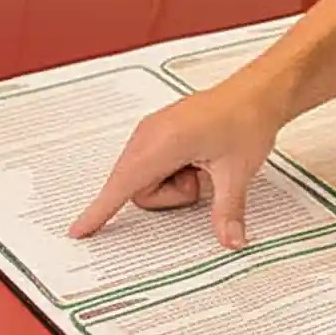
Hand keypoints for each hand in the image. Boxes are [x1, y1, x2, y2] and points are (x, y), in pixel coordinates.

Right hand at [67, 81, 283, 248]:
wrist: (256, 93)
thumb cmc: (245, 120)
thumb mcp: (238, 172)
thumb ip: (228, 211)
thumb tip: (231, 240)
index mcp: (163, 142)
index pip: (122, 184)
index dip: (100, 210)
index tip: (79, 231)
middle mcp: (150, 135)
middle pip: (137, 187)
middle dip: (169, 195)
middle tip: (201, 181)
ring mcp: (152, 132)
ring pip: (146, 178)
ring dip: (173, 184)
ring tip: (203, 166)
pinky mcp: (159, 133)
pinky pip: (152, 166)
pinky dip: (172, 172)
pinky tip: (198, 161)